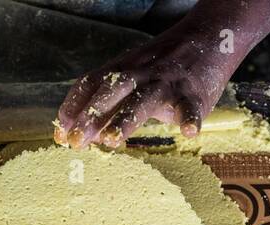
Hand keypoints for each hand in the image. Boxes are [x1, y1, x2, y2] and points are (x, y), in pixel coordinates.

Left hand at [55, 25, 231, 149]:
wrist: (209, 38)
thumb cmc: (162, 68)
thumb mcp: (131, 76)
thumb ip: (105, 104)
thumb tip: (76, 134)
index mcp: (122, 69)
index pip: (91, 84)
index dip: (73, 107)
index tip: (60, 132)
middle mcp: (140, 74)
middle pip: (111, 92)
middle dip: (91, 116)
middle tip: (76, 141)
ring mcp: (166, 83)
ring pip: (143, 101)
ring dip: (125, 120)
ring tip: (111, 140)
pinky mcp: (193, 94)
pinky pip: (190, 107)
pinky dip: (190, 119)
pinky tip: (189, 133)